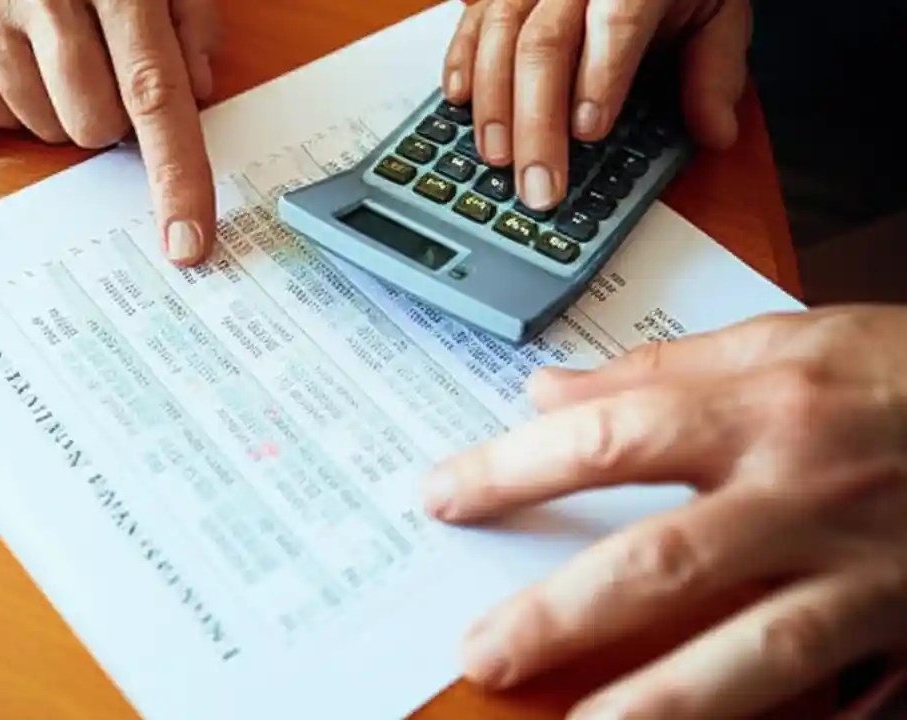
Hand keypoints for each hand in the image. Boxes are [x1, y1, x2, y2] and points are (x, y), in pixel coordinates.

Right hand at [0, 0, 220, 264]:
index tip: (187, 241)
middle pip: (93, 126)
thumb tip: (196, 93)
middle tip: (113, 67)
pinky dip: (22, 99)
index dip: (176, 177)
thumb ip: (191, 15)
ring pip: (44, 128)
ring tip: (69, 51)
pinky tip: (29, 51)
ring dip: (68, 110)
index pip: (155, 96)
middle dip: (115, 118)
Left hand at [422, 305, 906, 718]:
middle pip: (667, 563)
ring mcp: (864, 573)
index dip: (516, 468)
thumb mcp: (790, 339)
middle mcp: (806, 495)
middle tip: (483, 651)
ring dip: (663, 704)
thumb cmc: (906, 376)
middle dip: (566, 614)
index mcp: (766, 411)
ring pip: (755, 650)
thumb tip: (548, 390)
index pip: (613, 437)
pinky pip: (850, 696)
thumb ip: (663, 369)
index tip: (444, 496)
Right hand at [441, 0, 751, 210]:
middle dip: (536, 123)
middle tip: (540, 183)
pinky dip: (459, 63)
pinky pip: (469, 24)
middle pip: (543, 44)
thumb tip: (716, 132)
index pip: (616, 23)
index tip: (589, 132)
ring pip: (497, 36)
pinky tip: (457, 101)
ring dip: (492, 105)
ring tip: (498, 159)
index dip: (600, 78)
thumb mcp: (716, 13)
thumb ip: (716, 71)